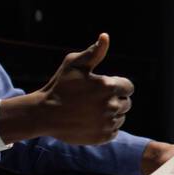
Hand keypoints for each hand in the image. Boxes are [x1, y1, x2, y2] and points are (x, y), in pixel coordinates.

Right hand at [0, 33, 133, 144]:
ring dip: (111, 114)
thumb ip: (93, 52)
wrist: (44, 114)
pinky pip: (114, 131)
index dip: (118, 86)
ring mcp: (107, 123)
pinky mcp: (103, 137)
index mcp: (108, 86)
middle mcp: (111, 105)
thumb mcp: (74, 64)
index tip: (105, 88)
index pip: (129, 87)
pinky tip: (91, 121)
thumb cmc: (59, 86)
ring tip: (91, 111)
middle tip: (95, 100)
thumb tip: (105, 37)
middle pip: (127, 103)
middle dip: (115, 100)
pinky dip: (107, 127)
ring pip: (121, 118)